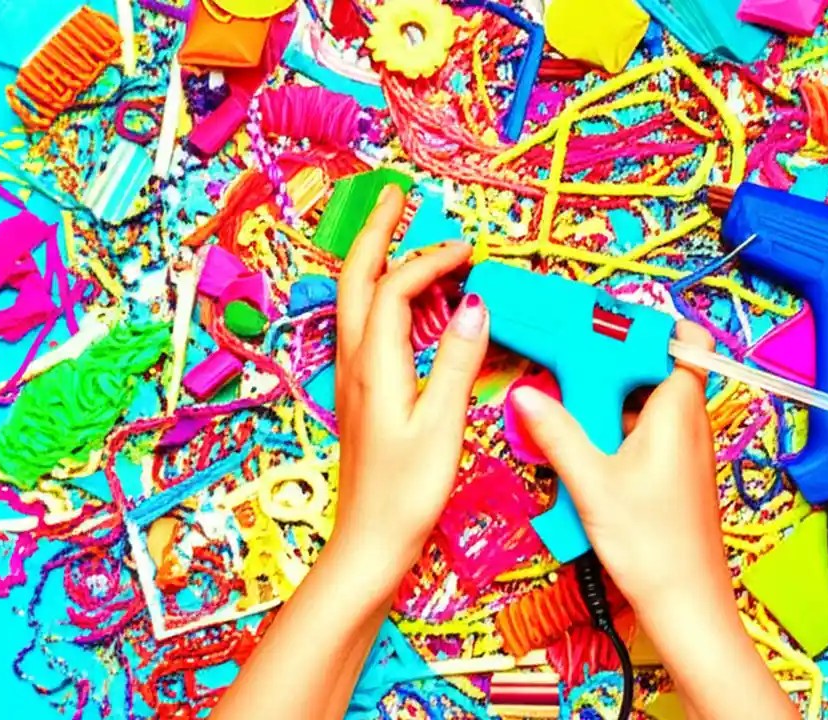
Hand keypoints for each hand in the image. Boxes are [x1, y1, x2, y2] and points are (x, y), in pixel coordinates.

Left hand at [332, 186, 489, 576]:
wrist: (370, 541)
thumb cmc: (407, 492)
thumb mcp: (442, 425)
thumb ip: (459, 361)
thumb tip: (474, 303)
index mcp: (375, 364)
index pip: (397, 288)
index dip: (432, 260)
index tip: (469, 251)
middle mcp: (355, 363)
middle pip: (357, 280)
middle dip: (375, 232)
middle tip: (395, 195)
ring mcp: (353, 378)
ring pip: (356, 301)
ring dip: (376, 261)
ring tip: (398, 233)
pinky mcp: (361, 394)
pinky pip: (366, 327)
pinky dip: (383, 297)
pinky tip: (405, 304)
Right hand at [508, 321, 733, 618]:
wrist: (687, 604)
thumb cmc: (653, 546)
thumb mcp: (592, 484)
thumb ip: (557, 434)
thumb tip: (526, 396)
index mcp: (678, 411)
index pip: (688, 342)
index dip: (653, 324)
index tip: (609, 323)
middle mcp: (689, 424)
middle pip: (655, 369)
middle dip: (614, 364)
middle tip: (571, 363)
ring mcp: (684, 450)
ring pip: (648, 403)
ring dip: (611, 401)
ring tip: (569, 407)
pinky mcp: (675, 473)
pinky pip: (648, 432)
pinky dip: (618, 429)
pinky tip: (586, 449)